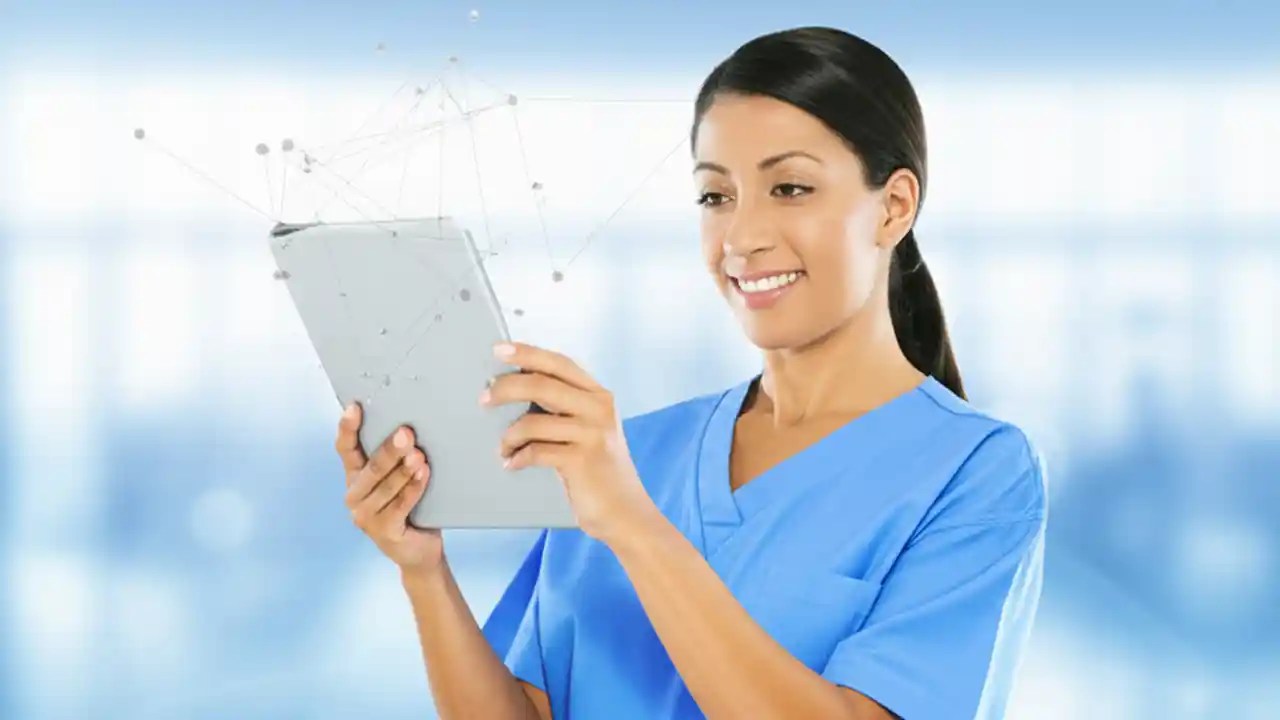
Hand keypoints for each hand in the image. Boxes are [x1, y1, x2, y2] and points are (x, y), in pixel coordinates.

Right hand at [335, 402, 444, 575]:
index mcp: (355, 476)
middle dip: (389, 449)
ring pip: (386, 486)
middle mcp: (354, 495)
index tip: (355, 407)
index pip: (345, 449)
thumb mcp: (400, 478)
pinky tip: (424, 474)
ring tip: (418, 455)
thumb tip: (413, 427)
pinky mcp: (383, 532)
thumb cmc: (411, 506)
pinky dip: (413, 488)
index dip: (348, 428)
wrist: (419, 550)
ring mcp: (365, 516)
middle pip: (371, 467)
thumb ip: (399, 458)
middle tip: (407, 433)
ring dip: (404, 470)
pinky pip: (400, 505)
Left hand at [483, 342, 659, 544]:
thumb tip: (517, 389)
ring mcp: (592, 434)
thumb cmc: (600, 470)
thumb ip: (565, 407)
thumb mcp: (590, 429)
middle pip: (541, 384)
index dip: (528, 353)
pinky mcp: (581, 460)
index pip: (559, 364)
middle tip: (484, 397)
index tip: (500, 349)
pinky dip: (518, 458)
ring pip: (533, 421)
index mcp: (599, 396)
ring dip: (509, 436)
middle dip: (506, 388)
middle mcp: (598, 409)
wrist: (625, 512)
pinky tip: (513, 464)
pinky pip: (535, 451)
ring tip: (504, 448)